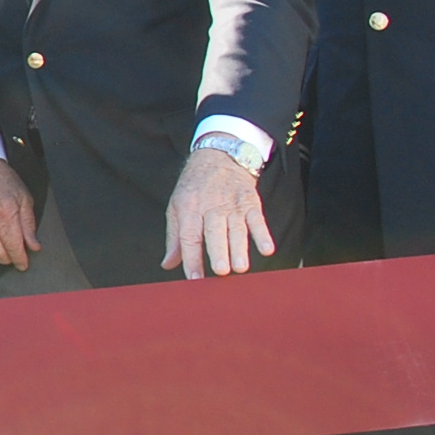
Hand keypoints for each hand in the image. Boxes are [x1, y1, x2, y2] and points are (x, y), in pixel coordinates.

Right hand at [0, 158, 39, 273]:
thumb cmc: (3, 181)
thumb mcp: (25, 199)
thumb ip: (29, 226)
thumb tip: (33, 246)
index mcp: (6, 215)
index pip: (14, 249)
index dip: (21, 260)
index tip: (24, 264)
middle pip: (0, 255)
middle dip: (10, 258)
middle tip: (15, 252)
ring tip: (2, 242)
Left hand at [164, 145, 274, 278]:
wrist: (218, 156)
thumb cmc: (195, 187)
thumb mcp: (177, 206)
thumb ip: (175, 237)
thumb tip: (168, 264)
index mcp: (189, 208)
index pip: (189, 236)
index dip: (191, 258)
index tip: (195, 279)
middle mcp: (211, 206)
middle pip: (214, 232)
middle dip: (218, 252)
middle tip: (221, 271)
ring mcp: (232, 204)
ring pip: (236, 228)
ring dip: (239, 248)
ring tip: (240, 267)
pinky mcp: (250, 202)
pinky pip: (257, 219)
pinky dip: (263, 234)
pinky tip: (266, 249)